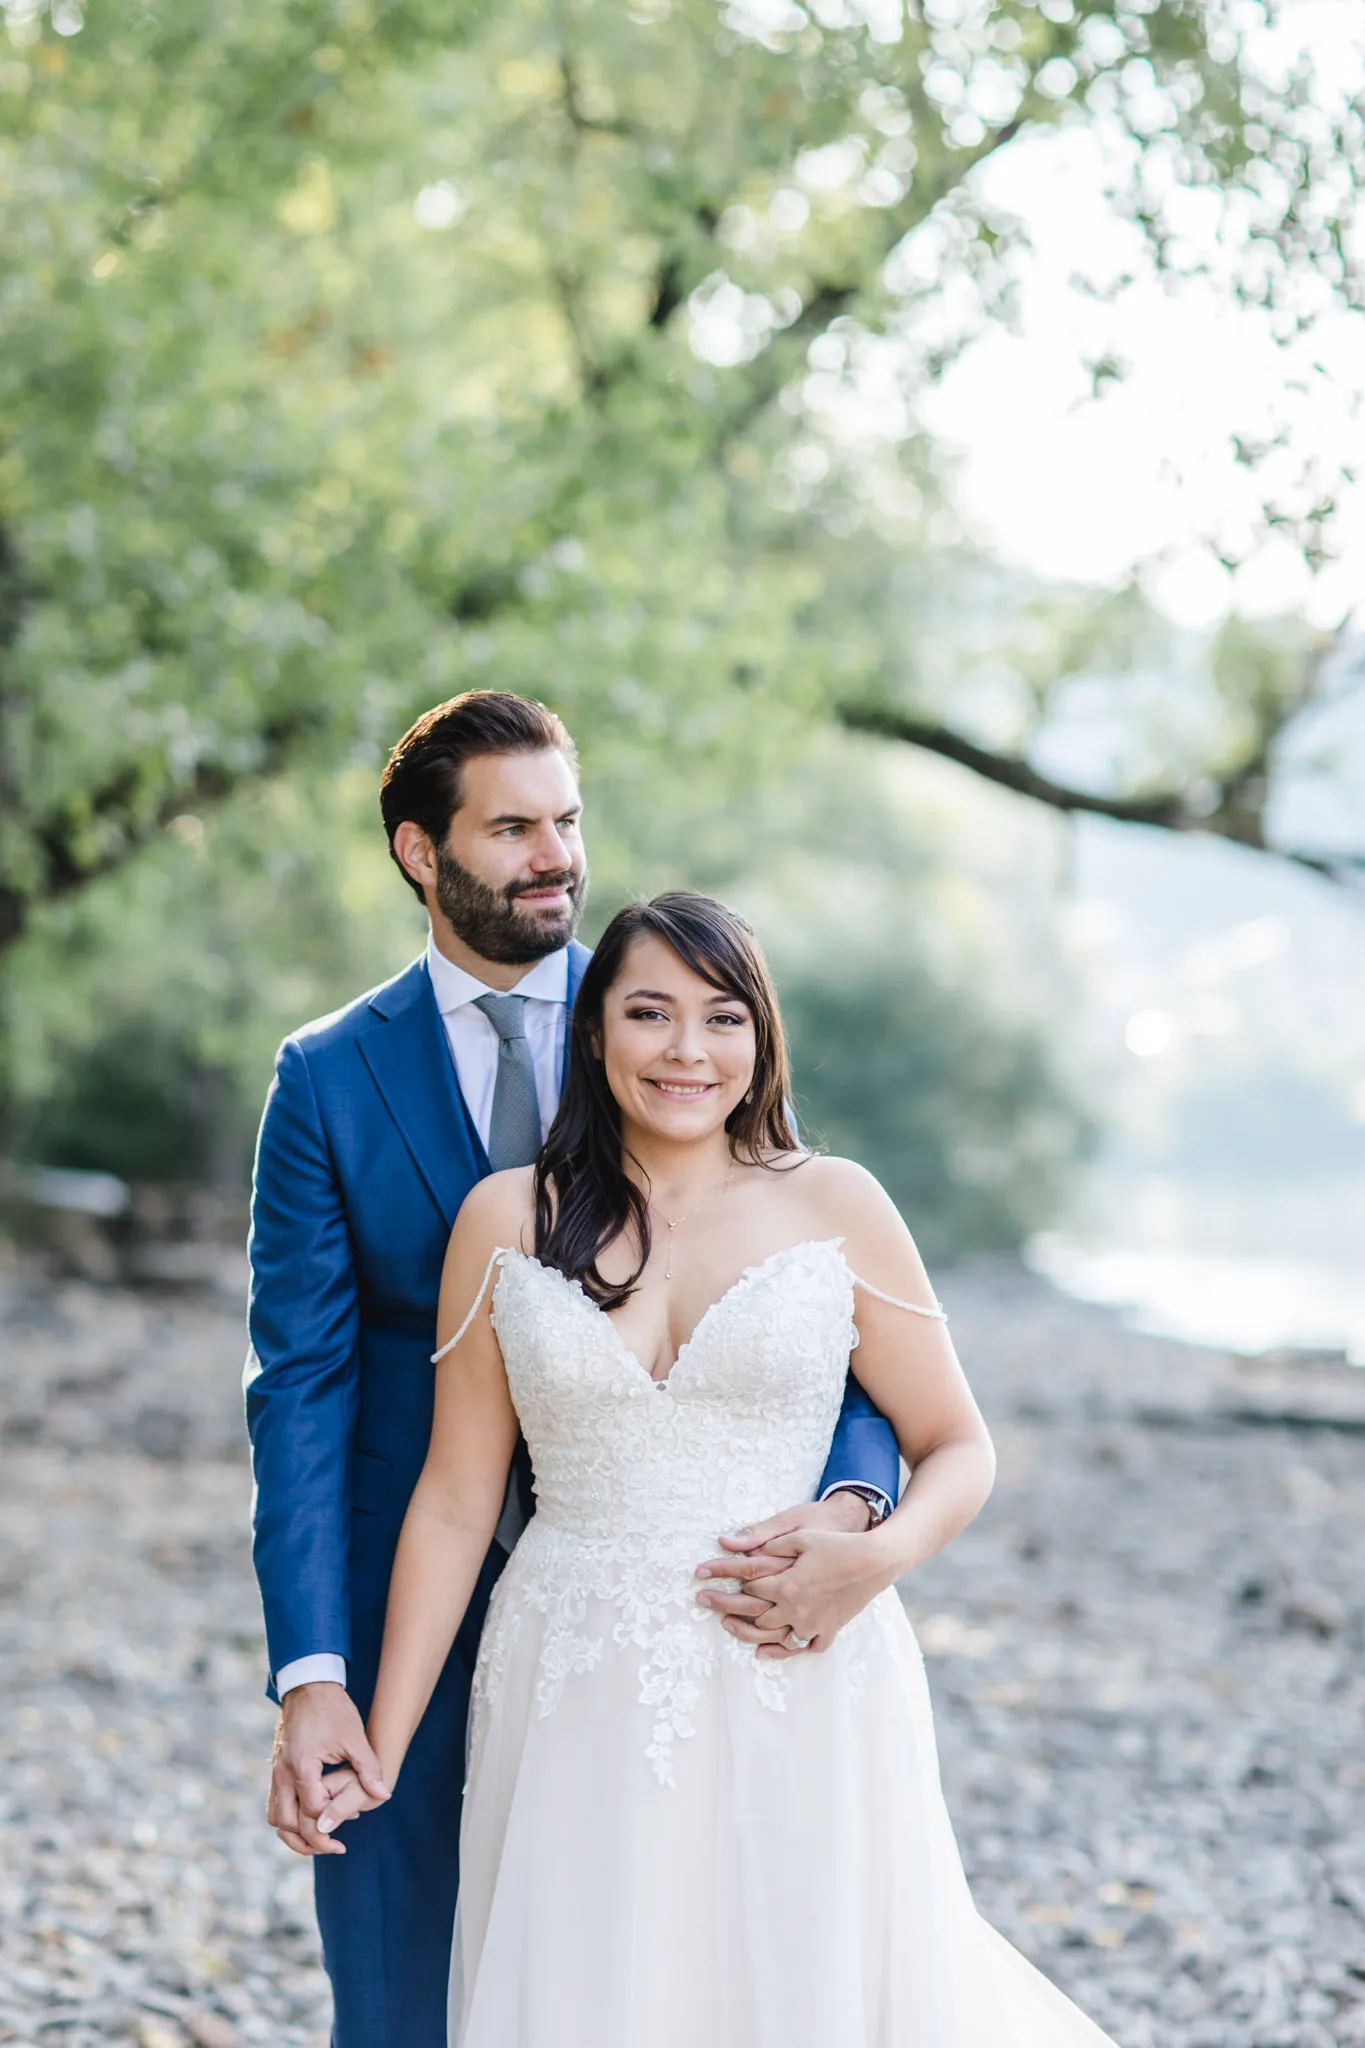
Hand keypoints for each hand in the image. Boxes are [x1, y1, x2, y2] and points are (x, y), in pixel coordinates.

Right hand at [267, 1682, 389, 1856]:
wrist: (309, 1685)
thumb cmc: (334, 1709)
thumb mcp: (355, 1737)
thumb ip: (368, 1768)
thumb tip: (384, 1796)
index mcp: (301, 1765)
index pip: (312, 1810)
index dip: (330, 1823)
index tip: (350, 1828)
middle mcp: (282, 1772)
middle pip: (288, 1823)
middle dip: (310, 1841)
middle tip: (335, 1846)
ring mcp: (274, 1772)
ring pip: (276, 1819)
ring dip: (294, 1835)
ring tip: (321, 1840)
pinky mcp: (275, 1770)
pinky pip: (274, 1806)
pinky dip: (288, 1820)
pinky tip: (310, 1820)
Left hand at [694, 1492, 881, 1659]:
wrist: (874, 1560)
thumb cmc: (836, 1543)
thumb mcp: (799, 1535)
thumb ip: (766, 1542)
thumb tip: (732, 1542)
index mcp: (786, 1586)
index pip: (750, 1587)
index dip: (730, 1579)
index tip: (713, 1575)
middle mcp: (796, 1610)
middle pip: (755, 1616)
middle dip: (727, 1608)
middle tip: (704, 1602)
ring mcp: (813, 1624)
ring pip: (777, 1638)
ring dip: (752, 1635)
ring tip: (732, 1627)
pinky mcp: (830, 1629)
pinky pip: (808, 1646)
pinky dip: (791, 1648)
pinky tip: (776, 1647)